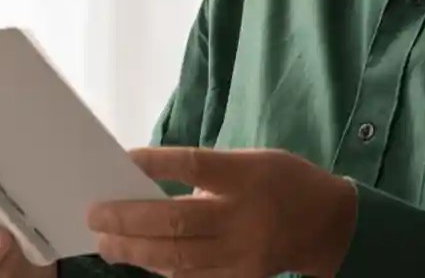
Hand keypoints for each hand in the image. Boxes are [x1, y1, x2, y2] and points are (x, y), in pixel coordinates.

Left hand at [87, 148, 356, 276]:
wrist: (328, 224)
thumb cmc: (281, 181)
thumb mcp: (251, 161)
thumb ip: (208, 173)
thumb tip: (148, 185)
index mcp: (248, 175)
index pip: (195, 166)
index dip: (156, 163)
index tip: (123, 158)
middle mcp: (245, 216)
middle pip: (178, 221)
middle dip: (130, 220)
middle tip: (96, 214)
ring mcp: (243, 253)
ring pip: (179, 257)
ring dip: (135, 251)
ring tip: (106, 243)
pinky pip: (192, 277)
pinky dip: (161, 269)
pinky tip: (138, 259)